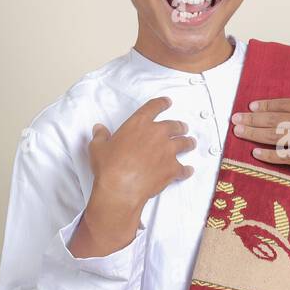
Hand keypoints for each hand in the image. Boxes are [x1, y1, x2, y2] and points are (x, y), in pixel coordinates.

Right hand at [70, 96, 193, 256]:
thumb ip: (101, 136)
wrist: (121, 188)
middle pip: (174, 125)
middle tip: (182, 127)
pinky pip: (184, 168)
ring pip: (184, 143)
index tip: (167, 102)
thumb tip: (99, 129)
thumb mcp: (98, 147)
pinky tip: (188, 170)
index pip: (154, 107)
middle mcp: (157, 134)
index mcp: (139, 124)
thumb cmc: (109, 166)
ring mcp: (167, 151)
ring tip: (190, 143)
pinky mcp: (172, 168)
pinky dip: (187, 170)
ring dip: (188, 142)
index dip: (162, 103)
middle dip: (179, 126)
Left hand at [231, 84, 289, 186]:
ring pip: (275, 135)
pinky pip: (285, 156)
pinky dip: (269, 155)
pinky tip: (255, 153)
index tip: (252, 105)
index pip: (286, 103)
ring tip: (238, 131)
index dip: (267, 104)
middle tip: (235, 118)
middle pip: (275, 118)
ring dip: (254, 133)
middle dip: (253, 118)